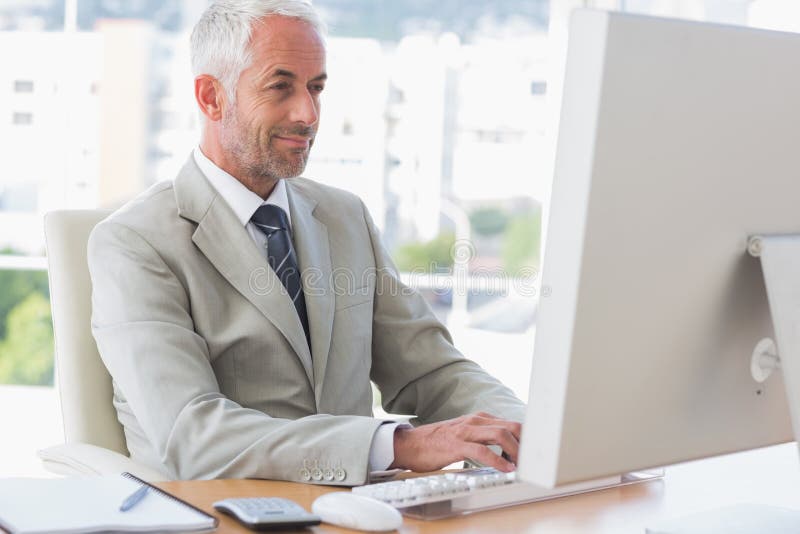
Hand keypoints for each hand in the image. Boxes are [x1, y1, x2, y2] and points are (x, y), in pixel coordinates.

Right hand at [389, 412, 520, 472]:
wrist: (411, 444)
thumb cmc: (438, 441)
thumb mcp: (465, 433)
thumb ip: (484, 436)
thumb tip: (507, 447)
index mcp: (479, 418)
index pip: (511, 423)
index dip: (526, 438)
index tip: (534, 453)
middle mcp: (475, 421)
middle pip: (511, 427)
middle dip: (526, 443)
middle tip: (532, 460)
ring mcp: (466, 431)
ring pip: (500, 435)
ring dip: (516, 451)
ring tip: (522, 465)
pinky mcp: (457, 445)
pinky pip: (483, 451)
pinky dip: (498, 461)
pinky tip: (506, 469)